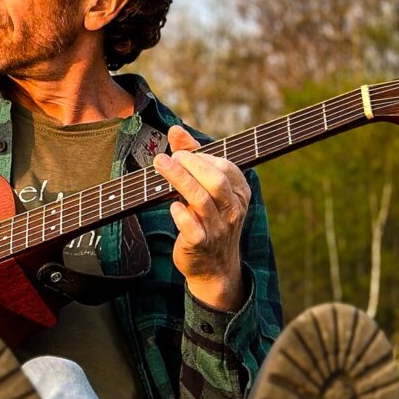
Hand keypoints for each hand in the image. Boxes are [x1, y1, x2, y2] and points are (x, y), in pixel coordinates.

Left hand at [151, 126, 250, 310]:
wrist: (214, 268)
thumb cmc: (209, 221)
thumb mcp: (206, 190)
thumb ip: (193, 158)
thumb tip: (175, 130)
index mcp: (239, 194)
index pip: (226, 167)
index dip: (203, 156)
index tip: (181, 151)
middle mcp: (232, 210)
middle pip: (215, 180)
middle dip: (190, 164)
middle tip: (168, 157)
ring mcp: (218, 229)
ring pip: (201, 200)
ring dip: (179, 180)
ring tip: (159, 165)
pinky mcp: (200, 245)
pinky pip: (192, 227)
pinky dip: (180, 214)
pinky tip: (172, 204)